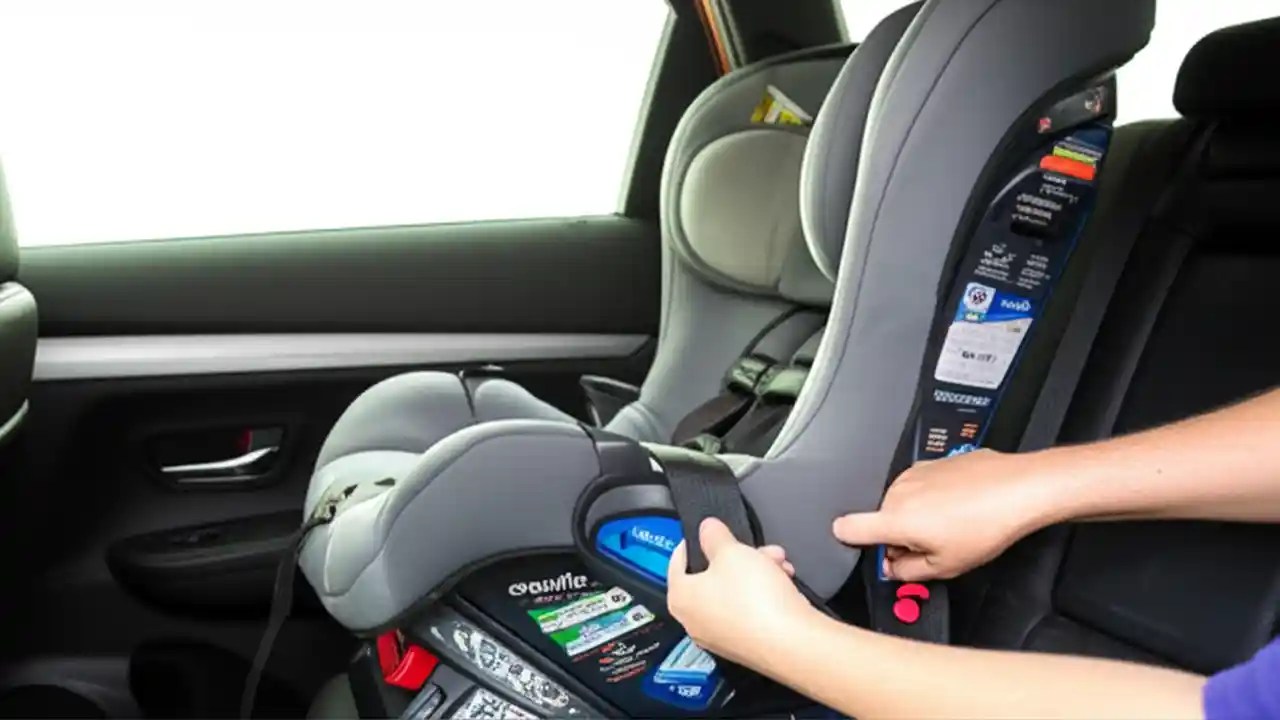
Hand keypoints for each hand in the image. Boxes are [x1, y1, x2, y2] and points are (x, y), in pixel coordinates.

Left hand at [667, 518, 815, 668]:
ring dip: (756, 572)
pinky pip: (750, 610)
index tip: (706, 533)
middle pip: (712, 577)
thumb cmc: (755, 601)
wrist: (792, 641)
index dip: (692, 543)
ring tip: (777, 563)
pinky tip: (782, 582)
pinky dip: (764, 594)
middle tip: (756, 548)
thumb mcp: (731, 551)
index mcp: (681, 598)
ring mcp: (721, 636)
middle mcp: (696, 621)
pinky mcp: (746, 644)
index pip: (676, 563)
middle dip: (739, 556)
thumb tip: (707, 529)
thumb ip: (714, 535)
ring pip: (735, 591)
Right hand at [832, 449, 1062, 580]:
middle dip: (901, 536)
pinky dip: (936, 498)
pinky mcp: (934, 462)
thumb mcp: (946, 566)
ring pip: (904, 503)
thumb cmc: (987, 523)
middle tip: (932, 548)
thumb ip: (908, 572)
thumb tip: (895, 570)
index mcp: (895, 519)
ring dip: (919, 516)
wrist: (1018, 488)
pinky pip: (924, 486)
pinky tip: (963, 508)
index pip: (849, 527)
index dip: (849, 539)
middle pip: (884, 520)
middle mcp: (899, 491)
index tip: (859, 545)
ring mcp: (917, 472)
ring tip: (954, 526)